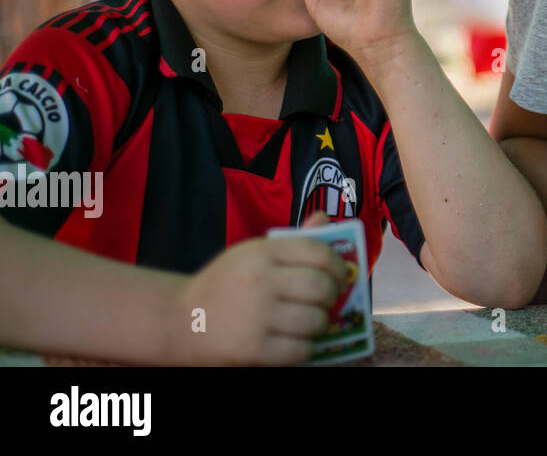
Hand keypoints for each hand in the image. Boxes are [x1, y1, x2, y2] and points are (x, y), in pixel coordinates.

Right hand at [172, 212, 347, 364]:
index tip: (342, 276)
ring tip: (312, 322)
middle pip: (321, 287)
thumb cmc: (225, 284)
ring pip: (315, 320)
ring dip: (321, 324)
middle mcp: (260, 281)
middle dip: (333, 296)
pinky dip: (306, 348)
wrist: (179, 321)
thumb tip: (325, 220)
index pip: (318, 252)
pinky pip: (300, 350)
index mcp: (262, 252)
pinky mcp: (253, 349)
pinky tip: (297, 342)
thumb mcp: (252, 253)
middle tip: (328, 302)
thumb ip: (292, 241)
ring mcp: (256, 316)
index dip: (339, 266)